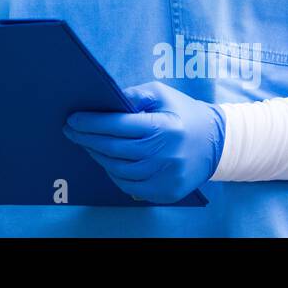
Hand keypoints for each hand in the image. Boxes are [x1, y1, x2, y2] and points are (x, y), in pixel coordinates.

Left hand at [63, 81, 224, 203]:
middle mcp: (165, 155)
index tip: (72, 119)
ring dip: (97, 156)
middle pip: (114, 149)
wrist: (217, 142)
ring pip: (119, 170)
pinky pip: (130, 186)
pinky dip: (114, 174)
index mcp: (163, 127)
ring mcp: (166, 177)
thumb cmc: (183, 113)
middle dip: (87, 139)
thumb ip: (133, 96)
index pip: (118, 126)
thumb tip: (104, 101)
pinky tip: (107, 161)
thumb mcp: (161, 94)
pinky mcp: (166, 192)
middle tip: (70, 131)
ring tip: (86, 144)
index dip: (91, 123)